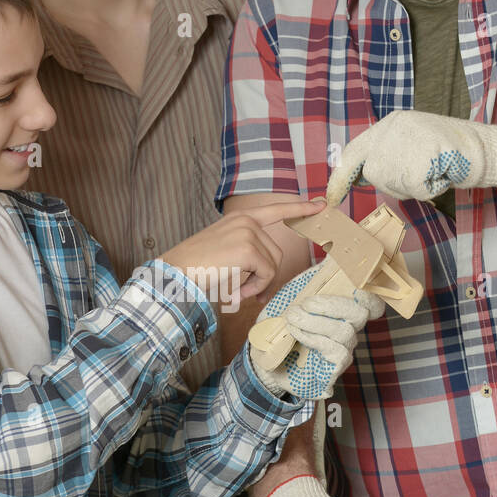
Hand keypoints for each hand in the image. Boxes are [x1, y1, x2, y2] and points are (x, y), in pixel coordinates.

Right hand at [162, 198, 323, 302]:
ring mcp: (248, 233)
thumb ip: (248, 254)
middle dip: (264, 276)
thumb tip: (268, 276)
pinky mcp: (249, 248)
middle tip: (244, 291)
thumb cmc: (196, 267)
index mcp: (240, 218)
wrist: (176, 272)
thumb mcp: (225, 251)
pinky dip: (254, 288)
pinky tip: (235, 292)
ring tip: (235, 290)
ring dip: (257, 284)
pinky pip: (266, 274)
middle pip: (276, 253)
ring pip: (273, 265)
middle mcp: (247, 221)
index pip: (276, 210)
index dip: (300, 209)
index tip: (320, 205)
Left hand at [249, 276, 383, 399]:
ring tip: (293, 318)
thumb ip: (315, 279)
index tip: (355, 285)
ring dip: (315, 322)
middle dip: (331, 305)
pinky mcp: (335, 367)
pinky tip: (296, 333)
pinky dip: (313, 338)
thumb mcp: (295, 295)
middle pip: (360, 314)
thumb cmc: (283, 323)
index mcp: (344, 312)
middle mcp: (349, 330)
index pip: (372, 304)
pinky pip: (335, 350)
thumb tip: (332, 254)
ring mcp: (344, 349)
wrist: (264, 355)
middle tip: (306, 304)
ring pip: (344, 331)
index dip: (370, 294)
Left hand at [325, 112, 496, 206]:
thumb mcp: (411, 146)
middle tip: (423, 172)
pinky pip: (415, 190)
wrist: (486, 147)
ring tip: (435, 168)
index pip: (354, 153)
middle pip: (375, 175)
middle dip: (395, 183)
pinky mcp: (421, 157)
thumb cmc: (449, 151)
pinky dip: (430, 188)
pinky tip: (442, 173)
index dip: (340, 178)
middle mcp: (393, 128)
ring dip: (414, 187)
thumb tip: (356, 179)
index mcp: (389, 124)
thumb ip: (385, 157)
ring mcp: (407, 140)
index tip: (329, 200)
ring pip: (394, 184)